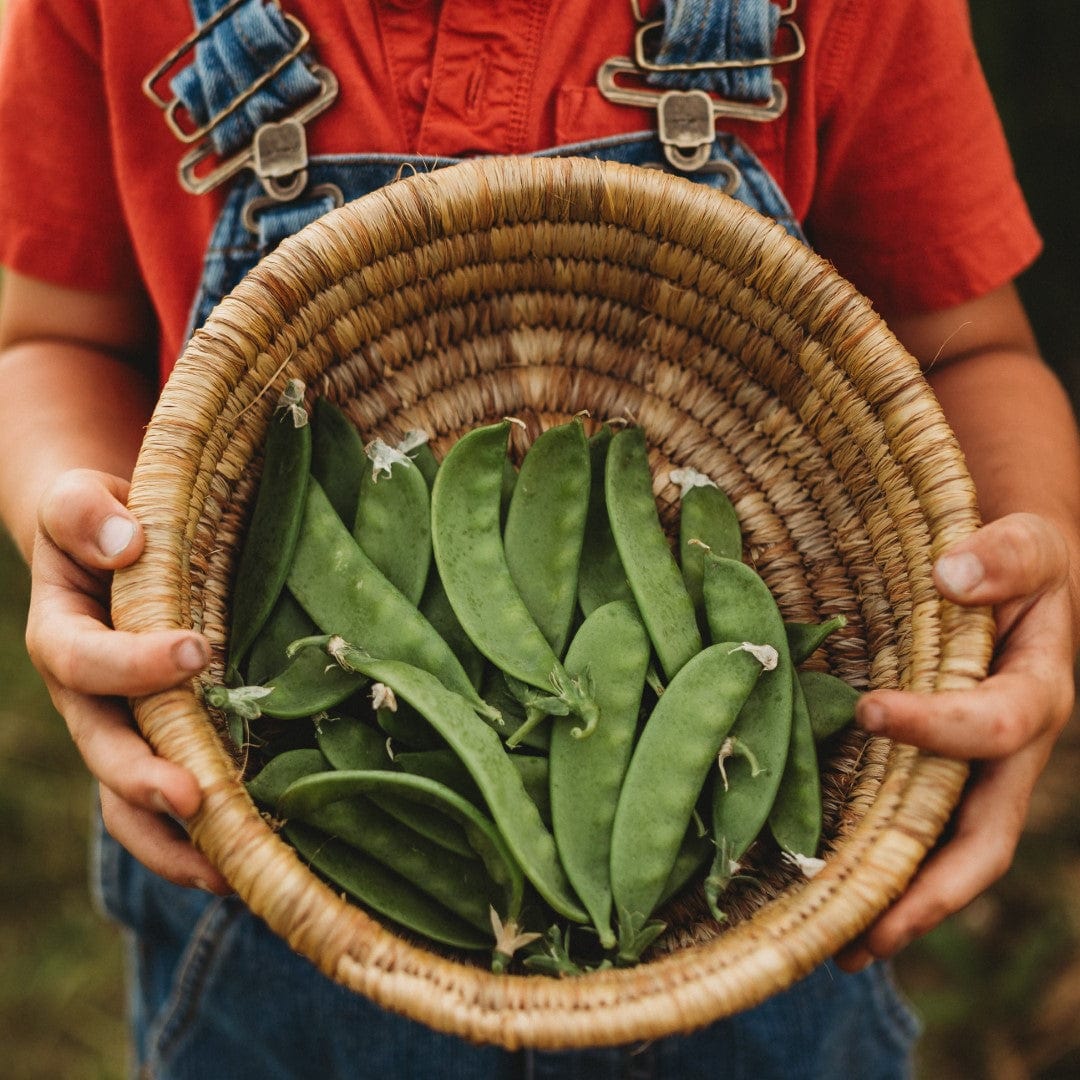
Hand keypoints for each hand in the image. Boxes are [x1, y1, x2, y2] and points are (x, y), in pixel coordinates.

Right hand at [26, 469, 230, 892]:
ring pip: (127, 798)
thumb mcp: (82, 501)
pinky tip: (242, 866)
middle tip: (196, 798)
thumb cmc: (106, 521)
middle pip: (102, 748)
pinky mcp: (156, 744)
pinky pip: (162, 804)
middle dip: (145, 777)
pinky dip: (195, 841)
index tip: (194, 651)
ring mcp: (119, 728)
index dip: (130, 663)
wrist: (112, 548)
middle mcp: (84, 696)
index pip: (83, 659)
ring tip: (227, 872)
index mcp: (61, 634)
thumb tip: (125, 542)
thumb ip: (86, 513)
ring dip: (171, 839)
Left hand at [836, 512, 1075, 970]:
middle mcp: (1008, 753)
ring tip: (839, 947)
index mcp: (1034, 695)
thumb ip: (1005, 557)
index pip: (993, 727)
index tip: (870, 712)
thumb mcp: (1025, 546)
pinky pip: (916, 832)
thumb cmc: (1012, 564)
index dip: (940, 728)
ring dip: (899, 905)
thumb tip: (955, 576)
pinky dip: (883, 869)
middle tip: (863, 935)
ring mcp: (973, 775)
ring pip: (947, 856)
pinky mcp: (937, 777)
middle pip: (982, 840)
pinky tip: (831, 898)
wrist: (1007, 580)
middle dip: (929, 892)